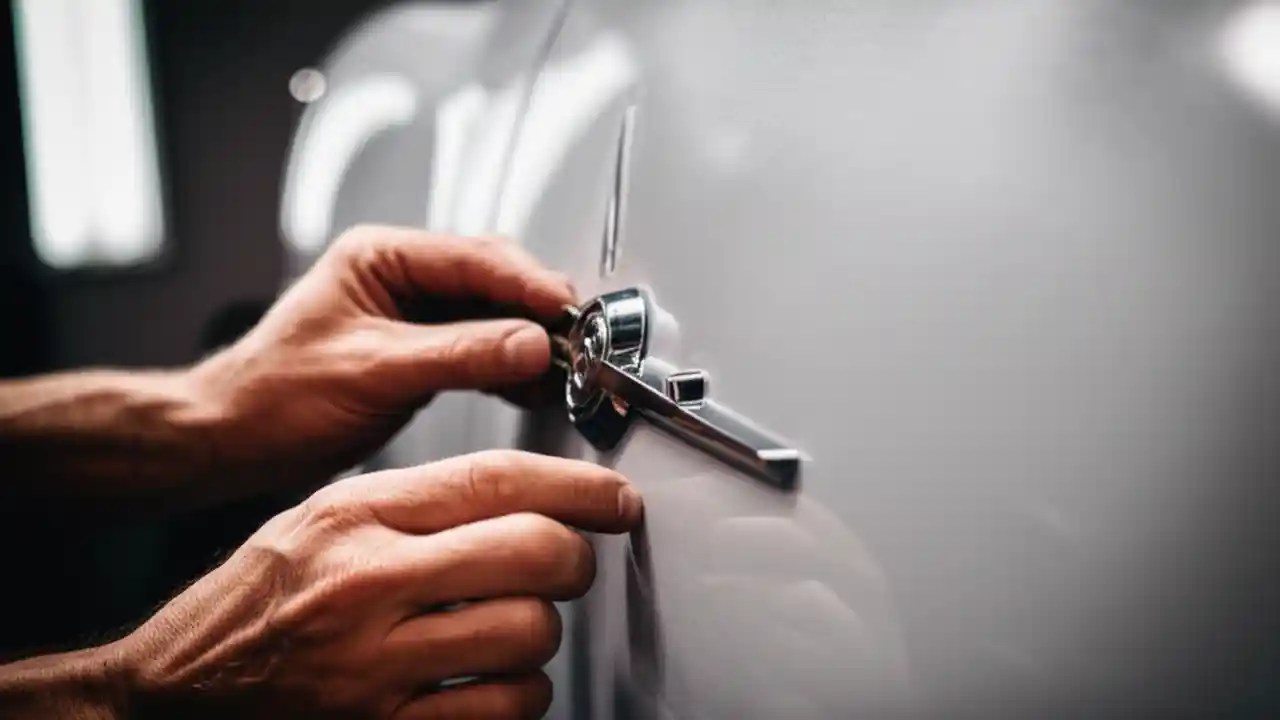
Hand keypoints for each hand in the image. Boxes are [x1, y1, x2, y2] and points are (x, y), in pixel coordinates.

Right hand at [105, 450, 640, 718]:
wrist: (170, 695)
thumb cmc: (250, 606)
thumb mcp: (320, 522)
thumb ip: (413, 505)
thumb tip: (524, 496)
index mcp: (355, 517)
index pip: (495, 480)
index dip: (578, 487)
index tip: (616, 500)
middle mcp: (366, 584)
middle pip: (533, 553)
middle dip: (575, 560)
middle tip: (570, 566)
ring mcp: (373, 667)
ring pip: (529, 635)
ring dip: (543, 635)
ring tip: (517, 630)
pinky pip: (500, 712)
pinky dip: (519, 699)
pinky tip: (495, 684)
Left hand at [189, 226, 574, 490]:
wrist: (237, 441)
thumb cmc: (276, 398)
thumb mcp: (374, 371)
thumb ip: (458, 354)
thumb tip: (530, 343)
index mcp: (380, 257)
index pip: (474, 257)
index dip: (528, 283)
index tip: (567, 310)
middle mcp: (400, 277)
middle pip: (492, 280)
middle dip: (537, 309)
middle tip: (577, 340)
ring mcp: (413, 315)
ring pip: (493, 315)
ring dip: (529, 340)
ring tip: (564, 366)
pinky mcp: (421, 352)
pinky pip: (481, 349)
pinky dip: (510, 366)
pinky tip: (532, 386)